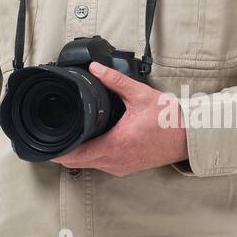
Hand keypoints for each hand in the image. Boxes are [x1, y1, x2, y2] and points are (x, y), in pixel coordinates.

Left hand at [50, 63, 189, 176]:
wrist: (189, 136)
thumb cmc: (168, 119)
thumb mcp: (140, 95)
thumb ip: (115, 80)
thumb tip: (94, 69)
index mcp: (116, 145)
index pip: (77, 155)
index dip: (59, 150)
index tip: (48, 141)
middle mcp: (116, 160)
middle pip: (78, 162)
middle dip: (63, 151)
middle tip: (52, 136)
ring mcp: (121, 166)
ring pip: (89, 165)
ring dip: (76, 154)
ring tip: (66, 136)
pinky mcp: (126, 167)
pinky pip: (101, 165)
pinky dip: (90, 156)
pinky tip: (88, 142)